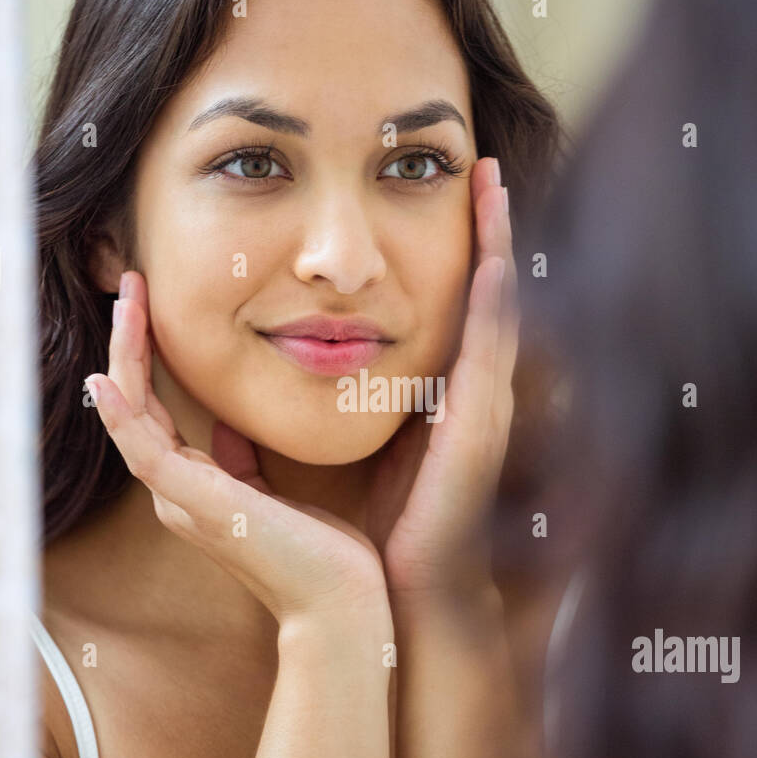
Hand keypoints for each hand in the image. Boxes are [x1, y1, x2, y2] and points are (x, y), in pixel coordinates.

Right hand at [85, 273, 388, 623]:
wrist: (341, 607)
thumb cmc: (320, 556)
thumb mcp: (275, 494)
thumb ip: (243, 461)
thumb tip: (229, 427)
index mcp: (197, 489)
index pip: (156, 411)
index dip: (147, 358)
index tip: (151, 306)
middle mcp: (178, 495)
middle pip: (136, 406)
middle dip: (130, 344)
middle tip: (131, 285)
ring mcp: (183, 503)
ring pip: (133, 419)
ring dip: (124, 359)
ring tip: (125, 305)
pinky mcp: (200, 507)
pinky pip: (148, 453)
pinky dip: (123, 416)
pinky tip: (108, 379)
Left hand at [364, 156, 517, 597]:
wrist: (408, 592)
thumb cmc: (382, 531)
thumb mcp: (346, 456)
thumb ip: (323, 417)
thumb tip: (255, 396)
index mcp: (442, 395)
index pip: (454, 306)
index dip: (454, 250)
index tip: (445, 196)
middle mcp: (473, 392)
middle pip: (486, 292)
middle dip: (489, 227)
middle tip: (486, 165)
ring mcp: (484, 406)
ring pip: (498, 306)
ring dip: (500, 242)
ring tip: (495, 182)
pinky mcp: (482, 425)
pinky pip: (492, 347)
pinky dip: (496, 298)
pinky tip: (495, 252)